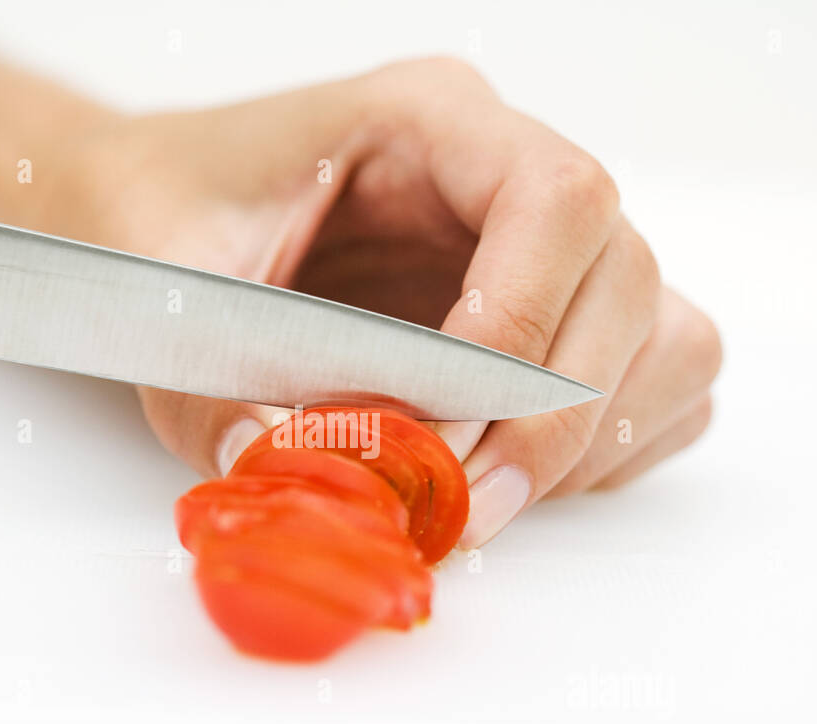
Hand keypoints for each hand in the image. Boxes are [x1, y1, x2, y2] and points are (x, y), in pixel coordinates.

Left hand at [20, 58, 721, 547]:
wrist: (156, 213)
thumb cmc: (165, 213)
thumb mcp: (164, 284)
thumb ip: (211, 382)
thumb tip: (286, 469)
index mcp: (430, 123)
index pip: (555, 200)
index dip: (523, 325)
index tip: (451, 429)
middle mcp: (503, 178)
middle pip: (624, 281)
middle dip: (552, 418)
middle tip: (463, 507)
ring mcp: (539, 252)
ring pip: (660, 336)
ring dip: (589, 438)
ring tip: (478, 498)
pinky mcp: (548, 321)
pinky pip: (650, 384)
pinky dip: (602, 449)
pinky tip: (509, 476)